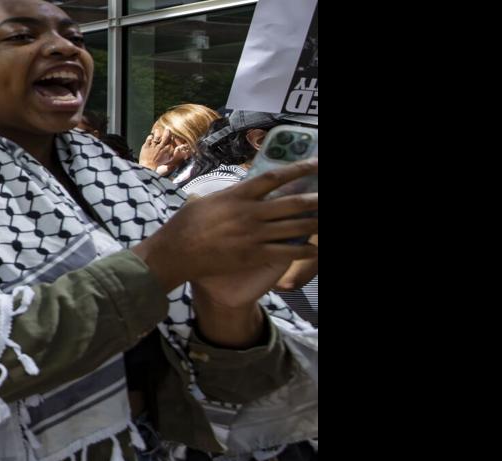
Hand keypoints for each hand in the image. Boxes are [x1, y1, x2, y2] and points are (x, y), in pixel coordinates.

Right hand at [132, 159, 317, 293]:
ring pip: (294, 227)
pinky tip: (315, 249)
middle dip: (315, 199)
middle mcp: (250, 213)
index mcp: (238, 195)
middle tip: (326, 196)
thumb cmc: (185, 226)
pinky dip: (304, 251)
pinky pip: (285, 252)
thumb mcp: (205, 201)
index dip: (299, 169)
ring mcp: (253, 235)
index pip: (275, 177)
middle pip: (292, 203)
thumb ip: (227, 195)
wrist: (175, 253)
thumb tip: (238, 189)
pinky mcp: (253, 256)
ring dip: (314, 223)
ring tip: (324, 220)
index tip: (317, 163)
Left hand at [139, 133, 180, 171]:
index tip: (171, 135)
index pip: (171, 140)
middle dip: (167, 131)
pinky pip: (149, 138)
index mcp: (166, 150)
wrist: (148, 167)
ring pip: (157, 136)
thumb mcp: (168, 159)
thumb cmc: (158, 163)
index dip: (171, 137)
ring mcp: (153, 146)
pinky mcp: (146, 145)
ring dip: (158, 132)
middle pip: (165, 136)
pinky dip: (150, 136)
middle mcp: (161, 147)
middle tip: (167, 129)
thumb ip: (174, 153)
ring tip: (157, 130)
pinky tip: (151, 136)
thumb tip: (178, 148)